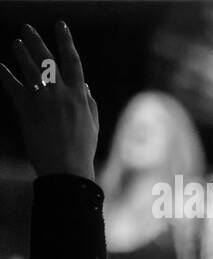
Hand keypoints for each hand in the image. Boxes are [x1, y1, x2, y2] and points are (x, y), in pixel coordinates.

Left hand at [1, 23, 98, 179]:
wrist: (66, 168)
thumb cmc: (82, 149)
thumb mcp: (92, 124)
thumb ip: (90, 103)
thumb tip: (87, 87)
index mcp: (80, 96)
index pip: (72, 61)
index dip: (66, 41)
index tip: (60, 26)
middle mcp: (61, 94)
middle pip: (47, 60)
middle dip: (37, 41)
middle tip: (27, 28)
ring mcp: (43, 101)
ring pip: (30, 69)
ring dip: (21, 54)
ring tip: (15, 42)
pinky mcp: (27, 110)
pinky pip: (13, 88)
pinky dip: (5, 75)